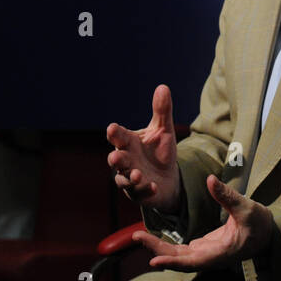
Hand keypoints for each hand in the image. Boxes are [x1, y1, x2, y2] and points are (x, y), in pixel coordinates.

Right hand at [107, 84, 179, 212]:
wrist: (168, 177)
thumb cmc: (160, 151)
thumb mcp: (164, 130)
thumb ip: (162, 111)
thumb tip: (163, 87)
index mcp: (128, 143)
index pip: (118, 136)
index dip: (115, 133)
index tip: (112, 128)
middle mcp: (126, 160)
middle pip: (116, 159)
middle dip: (116, 158)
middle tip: (116, 156)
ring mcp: (130, 178)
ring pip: (124, 179)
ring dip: (129, 177)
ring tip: (137, 174)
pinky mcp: (139, 193)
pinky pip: (139, 193)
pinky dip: (145, 190)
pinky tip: (152, 186)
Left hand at [133, 175, 271, 271]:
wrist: (270, 233)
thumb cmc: (260, 223)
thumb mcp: (246, 207)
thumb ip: (227, 195)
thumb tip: (210, 180)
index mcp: (220, 253)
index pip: (192, 261)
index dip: (172, 261)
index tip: (153, 259)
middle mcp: (210, 258)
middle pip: (179, 259)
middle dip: (157, 249)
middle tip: (136, 237)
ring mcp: (207, 253)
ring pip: (179, 255)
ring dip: (160, 247)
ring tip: (139, 237)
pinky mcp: (206, 247)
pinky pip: (183, 251)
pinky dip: (169, 246)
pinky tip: (154, 238)